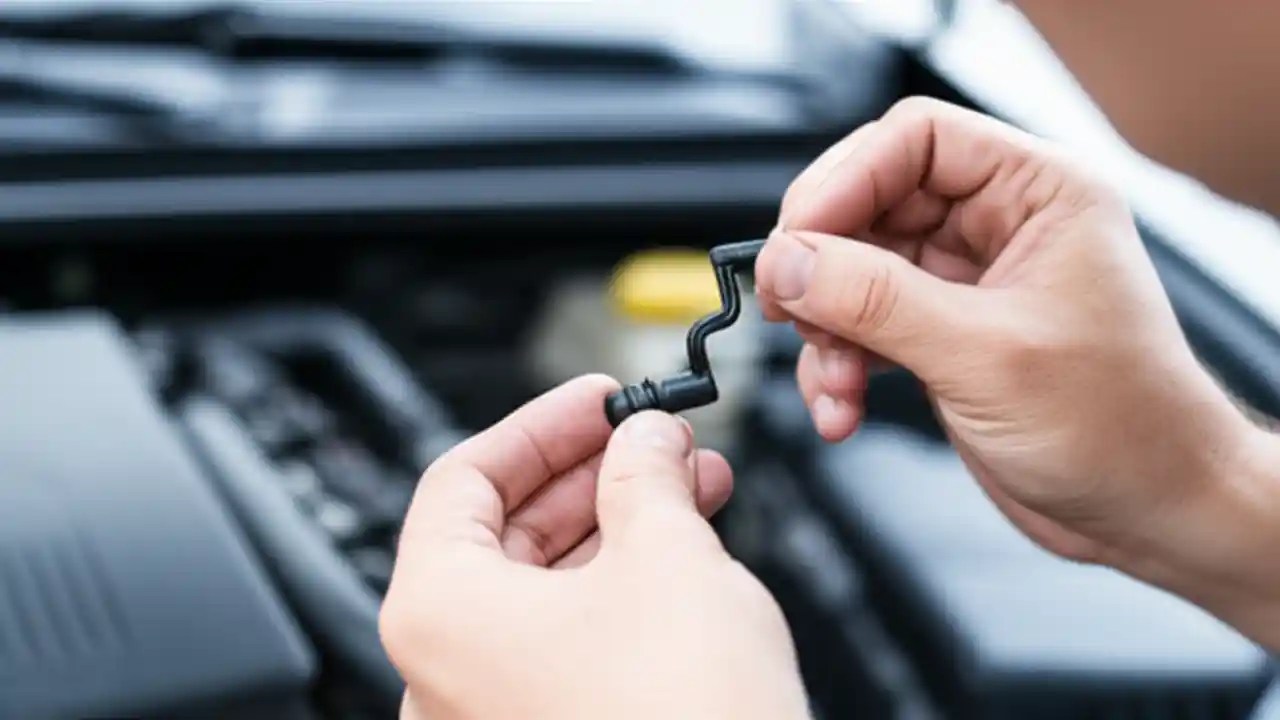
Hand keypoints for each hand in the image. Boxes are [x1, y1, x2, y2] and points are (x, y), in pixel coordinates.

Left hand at [380, 375, 810, 719]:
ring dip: (618, 524)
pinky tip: (684, 553)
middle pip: (506, 533)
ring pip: (546, 590)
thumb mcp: (667, 556)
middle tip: (654, 437)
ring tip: (691, 483)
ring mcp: (493, 716)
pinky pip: (570, 644)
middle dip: (593, 473)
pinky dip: (622, 590)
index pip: (462, 478)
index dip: (540, 425)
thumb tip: (646, 437)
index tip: (598, 400)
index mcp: (436, 612)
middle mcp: (445, 673)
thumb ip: (646, 474)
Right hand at [755, 97, 1279, 645]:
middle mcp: (1000, 225)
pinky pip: (862, 325)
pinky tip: (842, 406)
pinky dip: (838, 365)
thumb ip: (877, 301)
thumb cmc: (1119, 427)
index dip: (844, 181)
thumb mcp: (985, 355)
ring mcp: (967, 282)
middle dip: (824, 264)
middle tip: (790, 308)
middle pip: (871, 203)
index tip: (796, 240)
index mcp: (1038, 193)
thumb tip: (788, 261)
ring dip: (827, 328)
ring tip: (832, 380)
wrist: (1149, 512)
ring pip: (855, 270)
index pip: (915, 141)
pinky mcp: (943, 335)